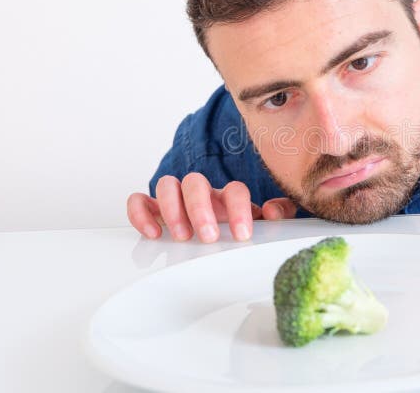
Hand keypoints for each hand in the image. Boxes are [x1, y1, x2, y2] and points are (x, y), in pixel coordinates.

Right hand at [127, 172, 297, 241]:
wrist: (218, 236)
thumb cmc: (237, 229)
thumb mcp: (262, 225)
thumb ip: (279, 214)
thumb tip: (273, 211)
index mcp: (228, 196)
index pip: (234, 190)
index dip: (239, 209)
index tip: (241, 235)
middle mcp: (202, 193)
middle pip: (196, 182)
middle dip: (201, 209)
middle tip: (208, 236)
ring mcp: (177, 198)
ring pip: (167, 184)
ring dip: (172, 209)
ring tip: (182, 237)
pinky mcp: (154, 209)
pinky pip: (140, 200)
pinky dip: (141, 212)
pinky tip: (153, 233)